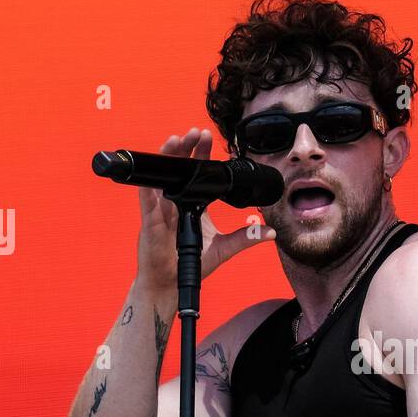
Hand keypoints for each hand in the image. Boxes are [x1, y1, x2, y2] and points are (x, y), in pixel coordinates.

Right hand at [136, 127, 276, 290]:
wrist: (171, 283)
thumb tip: (270, 232)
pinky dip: (148, 188)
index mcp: (192, 205)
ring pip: (162, 178)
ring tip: (175, 141)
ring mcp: (161, 210)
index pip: (197, 173)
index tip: (207, 139)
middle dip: (186, 148)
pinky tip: (152, 175)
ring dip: (168, 159)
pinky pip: (147, 202)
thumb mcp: (223, 248)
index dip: (201, 155)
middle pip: (179, 169)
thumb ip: (246, 238)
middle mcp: (175, 203)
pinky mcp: (149, 223)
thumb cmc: (191, 264)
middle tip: (195, 133)